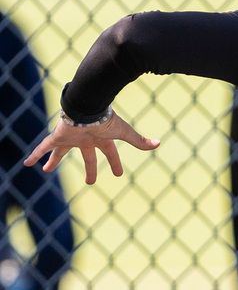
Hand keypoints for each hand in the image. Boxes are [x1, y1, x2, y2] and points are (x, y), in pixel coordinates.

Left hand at [24, 111, 159, 184]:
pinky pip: (43, 147)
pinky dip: (35, 155)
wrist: (89, 108)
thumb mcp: (123, 133)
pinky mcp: (58, 136)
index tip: (118, 174)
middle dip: (88, 169)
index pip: (110, 153)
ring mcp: (70, 138)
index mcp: (101, 138)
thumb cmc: (106, 120)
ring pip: (61, 152)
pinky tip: (27, 163)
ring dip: (54, 161)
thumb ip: (139, 140)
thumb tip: (158, 144)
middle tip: (90, 182)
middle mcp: (85, 139)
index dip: (114, 164)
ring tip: (47, 170)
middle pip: (87, 157)